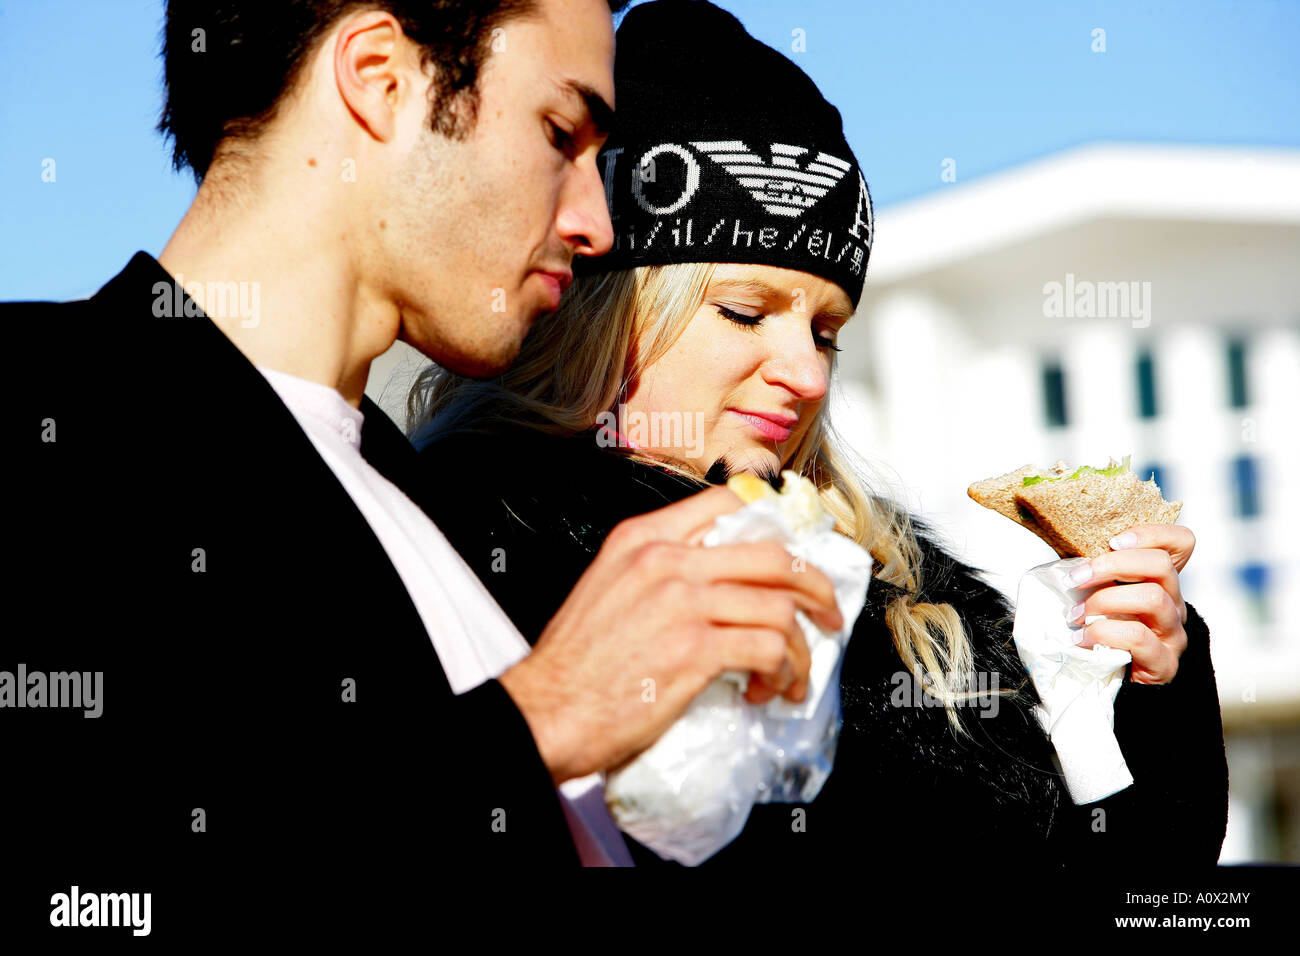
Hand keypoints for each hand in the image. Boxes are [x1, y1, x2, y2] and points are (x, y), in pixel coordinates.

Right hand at [498, 485, 842, 783]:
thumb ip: (656, 571)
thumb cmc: (574, 663)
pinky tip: (766, 690)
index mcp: (643, 539)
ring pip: (779, 607)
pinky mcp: (695, 649)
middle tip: (826, 613)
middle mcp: (667, 560)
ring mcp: (684, 602)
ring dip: (800, 648)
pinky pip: (769, 650)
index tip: (793, 558)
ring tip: (791, 674)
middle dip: (814, 586)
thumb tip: (712, 582)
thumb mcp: (607, 586)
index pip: (727, 505)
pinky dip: (782, 673)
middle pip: (772, 555)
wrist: (548, 709)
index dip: (774, 530)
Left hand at [1067, 524, 1196, 683]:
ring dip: (1105, 601)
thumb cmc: (1102, 631)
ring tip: (1076, 615)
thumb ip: (1096, 575)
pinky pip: (1140, 637)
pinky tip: (1081, 639)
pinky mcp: (1165, 662)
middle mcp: (1174, 603)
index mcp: (1159, 581)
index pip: (1181, 543)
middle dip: (1112, 565)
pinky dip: (1104, 633)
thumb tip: (1063, 557)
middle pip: (1161, 566)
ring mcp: (1173, 633)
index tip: (1113, 540)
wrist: (1115, 685)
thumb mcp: (1101, 596)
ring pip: (1153, 599)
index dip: (1152, 534)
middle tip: (1076, 578)